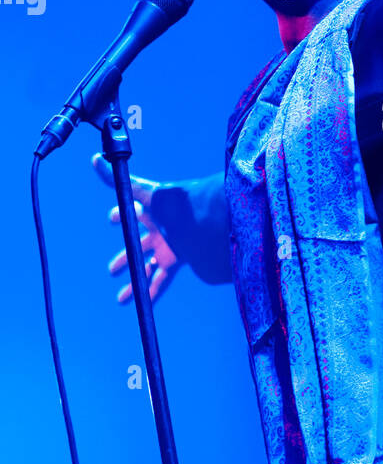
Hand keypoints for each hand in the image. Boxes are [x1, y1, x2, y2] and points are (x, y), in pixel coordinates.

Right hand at [92, 153, 180, 303]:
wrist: (205, 220)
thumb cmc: (176, 203)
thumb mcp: (145, 192)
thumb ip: (119, 180)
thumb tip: (95, 159)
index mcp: (153, 211)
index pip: (133, 212)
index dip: (121, 215)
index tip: (111, 219)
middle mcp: (161, 229)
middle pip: (139, 245)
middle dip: (126, 257)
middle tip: (112, 270)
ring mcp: (169, 246)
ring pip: (148, 267)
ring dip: (135, 281)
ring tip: (121, 298)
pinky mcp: (178, 261)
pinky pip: (162, 280)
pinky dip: (151, 292)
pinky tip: (142, 304)